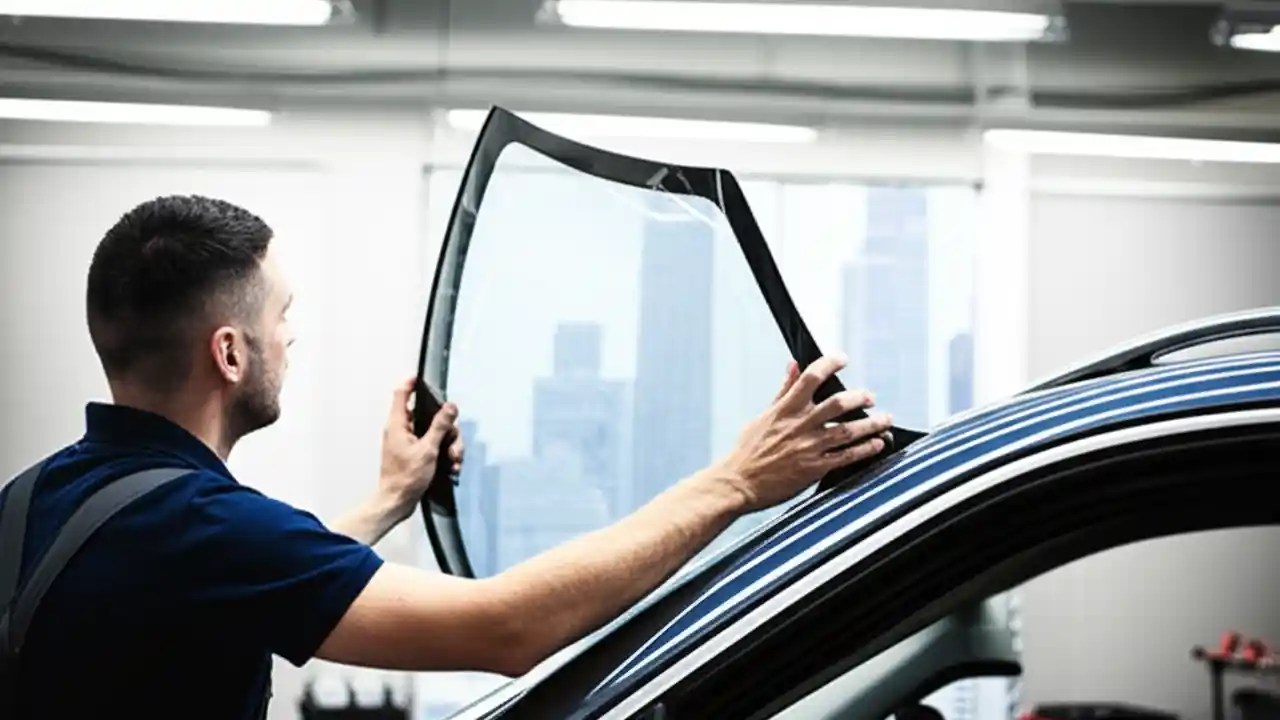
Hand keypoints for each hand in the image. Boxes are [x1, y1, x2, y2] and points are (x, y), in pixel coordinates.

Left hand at [378, 377, 463, 514]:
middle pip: (429, 416)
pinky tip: (452, 467)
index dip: (411, 383)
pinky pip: (433, 446)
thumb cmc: (407, 476)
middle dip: (447, 430)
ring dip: (449, 446)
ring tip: (454, 461)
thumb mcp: (427, 449)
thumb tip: (450, 406)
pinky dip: (444, 455)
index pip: (401, 394)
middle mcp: (402, 430)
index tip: (422, 378)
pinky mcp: (415, 455)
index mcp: (398, 424)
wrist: (397, 502)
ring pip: (435, 433)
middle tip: (453, 446)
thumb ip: (440, 426)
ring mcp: (408, 443)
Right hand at [715, 355, 891, 511]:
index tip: (843, 359)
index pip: (810, 377)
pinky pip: (845, 456)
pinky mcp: (814, 468)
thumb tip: (794, 365)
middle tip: (870, 397)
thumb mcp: (763, 415)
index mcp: (785, 409)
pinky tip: (877, 444)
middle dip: (859, 397)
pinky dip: (864, 449)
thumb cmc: (747, 450)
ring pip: (847, 431)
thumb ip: (783, 391)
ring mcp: (808, 447)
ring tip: (885, 420)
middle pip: (838, 403)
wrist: (738, 483)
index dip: (829, 363)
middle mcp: (800, 425)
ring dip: (871, 424)